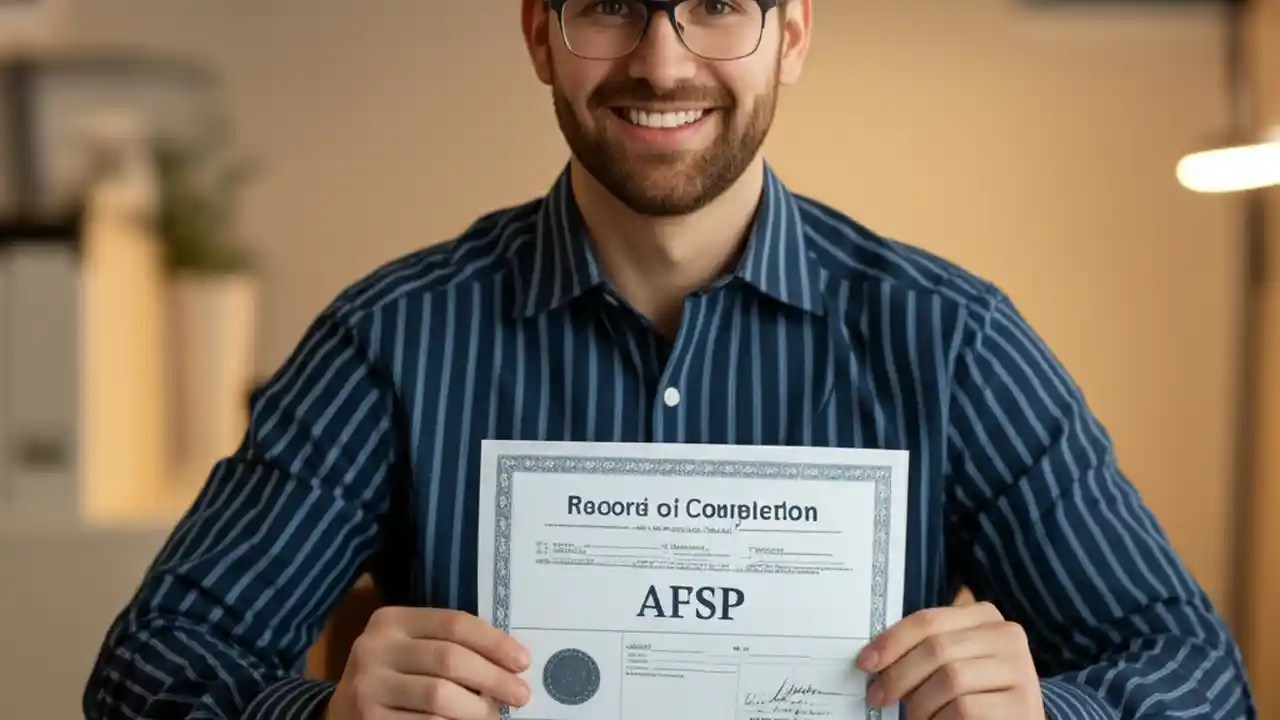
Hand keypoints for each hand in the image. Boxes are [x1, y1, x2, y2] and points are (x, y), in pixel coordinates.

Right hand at [325, 607, 530, 719]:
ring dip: (476, 708)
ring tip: (494, 715)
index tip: (522, 661)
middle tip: (520, 694)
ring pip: (439, 695)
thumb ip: (448, 644)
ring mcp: (369, 686)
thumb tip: (509, 661)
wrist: (342, 710)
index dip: (494, 642)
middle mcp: (376, 648)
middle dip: (493, 677)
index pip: (454, 623)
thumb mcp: (410, 646)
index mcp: (392, 620)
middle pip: (449, 658)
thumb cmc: (391, 673)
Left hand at [857, 602, 1043, 719]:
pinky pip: (964, 709)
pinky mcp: (1021, 704)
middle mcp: (1007, 635)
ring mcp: (1019, 669)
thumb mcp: (953, 659)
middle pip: (936, 649)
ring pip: (950, 680)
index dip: (891, 641)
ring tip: (914, 717)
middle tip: (878, 696)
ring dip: (920, 705)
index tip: (866, 663)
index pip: (928, 620)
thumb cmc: (975, 689)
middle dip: (899, 676)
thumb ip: (925, 649)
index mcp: (984, 616)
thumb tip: (874, 657)